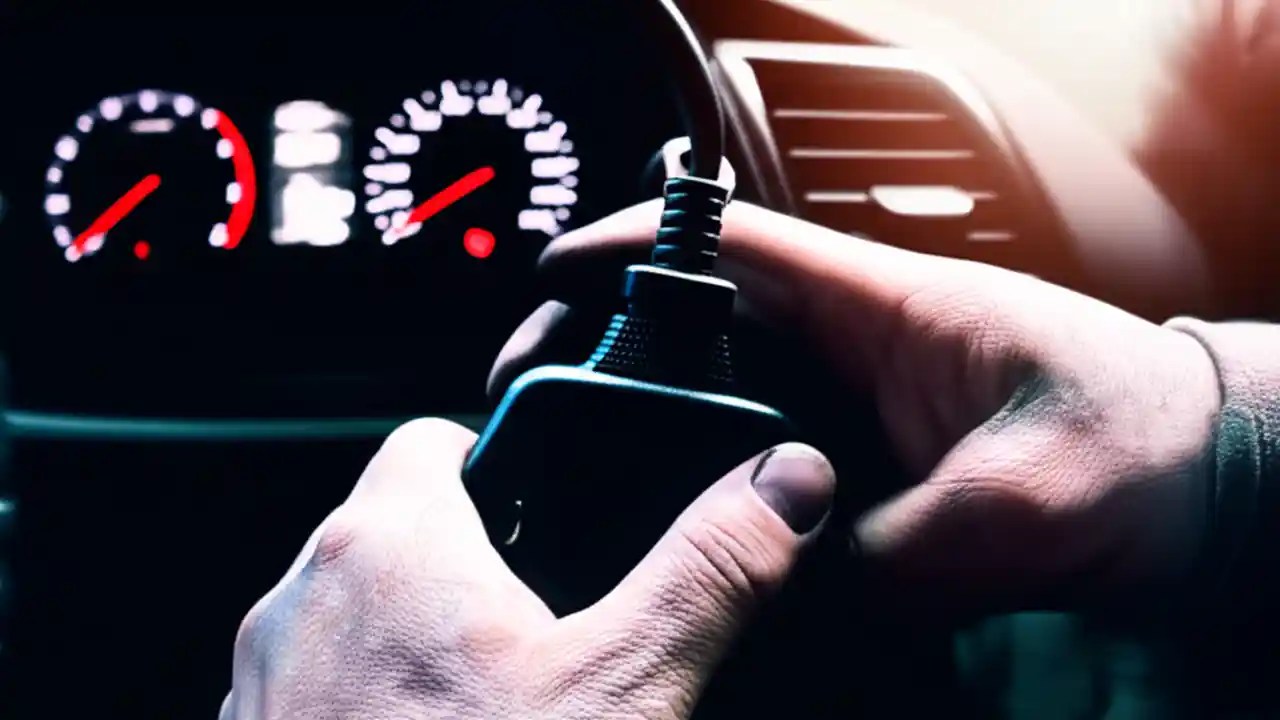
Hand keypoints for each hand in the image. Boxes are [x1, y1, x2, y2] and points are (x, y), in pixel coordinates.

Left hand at [222, 419, 833, 718]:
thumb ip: (708, 572)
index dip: (501, 457)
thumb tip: (785, 480)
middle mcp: (303, 598)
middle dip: (479, 564)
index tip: (554, 504)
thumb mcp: (622, 690)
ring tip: (504, 702)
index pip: (433, 440)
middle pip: (402, 532)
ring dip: (423, 639)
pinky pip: (325, 692)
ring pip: (360, 617)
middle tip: (554, 623)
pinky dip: (380, 705)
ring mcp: (269, 681)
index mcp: (389, 546)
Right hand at [489, 200, 1221, 617]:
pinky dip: (708, 475)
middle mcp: (853, 345)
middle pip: (703, 318)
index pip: (743, 251)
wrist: (1189, 485)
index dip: (640, 248)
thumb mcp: (1020, 503)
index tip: (558, 273)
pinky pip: (759, 457)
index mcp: (884, 308)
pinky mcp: (861, 458)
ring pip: (720, 390)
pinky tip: (668, 518)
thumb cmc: (1132, 448)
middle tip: (532, 385)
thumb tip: (805, 587)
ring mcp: (851, 401)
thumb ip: (903, 549)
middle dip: (609, 338)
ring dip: (648, 410)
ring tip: (572, 455)